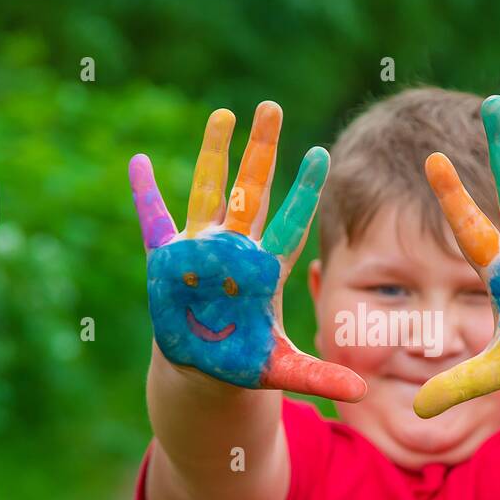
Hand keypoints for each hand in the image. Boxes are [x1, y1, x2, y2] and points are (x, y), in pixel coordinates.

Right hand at [130, 102, 365, 400]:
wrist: (207, 368)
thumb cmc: (247, 364)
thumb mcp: (284, 372)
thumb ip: (319, 376)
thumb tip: (359, 392)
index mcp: (264, 271)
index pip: (289, 223)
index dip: (303, 191)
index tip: (321, 154)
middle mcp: (236, 250)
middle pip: (252, 192)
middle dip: (260, 151)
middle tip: (271, 107)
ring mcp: (201, 250)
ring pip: (210, 192)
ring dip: (215, 155)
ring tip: (223, 114)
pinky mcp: (169, 261)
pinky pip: (155, 222)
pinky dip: (147, 195)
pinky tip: (139, 162)